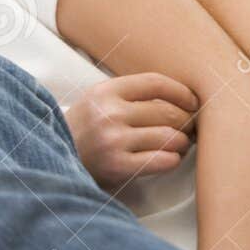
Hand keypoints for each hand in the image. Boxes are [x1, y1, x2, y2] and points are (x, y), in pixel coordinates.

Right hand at [65, 72, 198, 190]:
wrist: (56, 157)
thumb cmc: (85, 128)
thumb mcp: (98, 100)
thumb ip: (131, 94)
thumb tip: (182, 98)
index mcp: (104, 92)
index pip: (155, 83)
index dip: (181, 92)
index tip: (192, 101)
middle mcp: (109, 114)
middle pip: (168, 112)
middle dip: (187, 121)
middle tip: (189, 128)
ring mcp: (113, 140)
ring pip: (171, 137)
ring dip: (182, 142)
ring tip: (177, 144)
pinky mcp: (118, 166)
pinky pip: (164, 160)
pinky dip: (173, 159)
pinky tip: (168, 158)